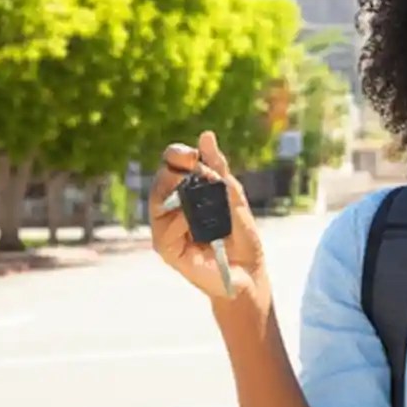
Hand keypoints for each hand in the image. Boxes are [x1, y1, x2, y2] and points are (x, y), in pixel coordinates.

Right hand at [150, 131, 267, 304]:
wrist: (249, 271)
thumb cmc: (240, 235)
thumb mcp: (233, 196)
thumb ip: (218, 168)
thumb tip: (206, 135)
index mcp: (185, 194)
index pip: (171, 166)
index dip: (177, 155)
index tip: (192, 153)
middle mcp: (171, 210)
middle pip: (160, 180)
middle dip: (175, 169)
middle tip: (192, 167)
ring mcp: (166, 229)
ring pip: (158, 201)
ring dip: (179, 192)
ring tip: (201, 196)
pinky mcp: (166, 249)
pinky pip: (166, 228)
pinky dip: (183, 220)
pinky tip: (198, 223)